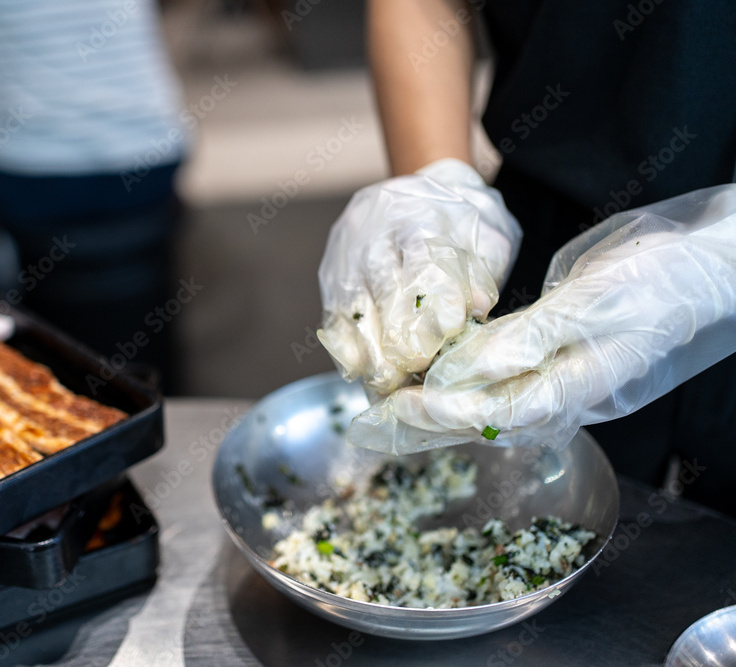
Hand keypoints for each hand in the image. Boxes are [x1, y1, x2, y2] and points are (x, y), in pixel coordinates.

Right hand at [318, 158, 521, 395]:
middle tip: (416, 366)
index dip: (437, 295)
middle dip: (400, 331)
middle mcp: (375, 232)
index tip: (450, 328)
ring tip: (388, 382)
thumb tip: (478, 306)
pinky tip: (361, 373)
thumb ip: (484, 266)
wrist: (422, 187)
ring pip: (353, 304)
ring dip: (369, 348)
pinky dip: (346, 347)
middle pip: (383, 285)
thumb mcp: (487, 232)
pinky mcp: (331, 275)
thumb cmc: (461, 220)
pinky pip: (333, 315)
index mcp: (420, 215)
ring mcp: (347, 254)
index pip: (425, 257)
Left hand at [349, 184, 735, 453]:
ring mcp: (561, 385)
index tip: (387, 408)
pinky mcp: (558, 366)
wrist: (711, 273)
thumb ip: (521, 342)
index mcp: (570, 389)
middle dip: (418, 427)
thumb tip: (455, 379)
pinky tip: (436, 387)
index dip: (432, 414)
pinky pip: (500, 390)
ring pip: (484, 410)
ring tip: (386, 412)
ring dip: (434, 413)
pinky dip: (461, 391)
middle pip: (476, 423)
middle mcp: (562, 397)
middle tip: (365, 429)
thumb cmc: (659, 283)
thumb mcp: (588, 305)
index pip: (485, 413)